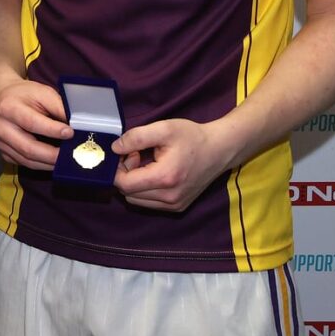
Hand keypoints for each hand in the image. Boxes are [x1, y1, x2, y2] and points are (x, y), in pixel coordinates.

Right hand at [0, 77, 69, 169]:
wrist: (3, 97)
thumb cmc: (25, 94)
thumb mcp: (43, 92)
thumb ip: (58, 107)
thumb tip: (75, 126)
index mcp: (8, 108)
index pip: (32, 122)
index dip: (52, 130)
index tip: (70, 133)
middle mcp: (1, 128)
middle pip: (28, 148)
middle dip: (52, 155)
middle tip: (71, 155)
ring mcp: (0, 142)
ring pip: (27, 160)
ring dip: (49, 163)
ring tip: (66, 160)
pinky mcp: (3, 152)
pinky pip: (25, 164)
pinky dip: (42, 164)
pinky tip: (53, 160)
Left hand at [112, 118, 237, 211]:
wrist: (220, 149)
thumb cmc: (192, 137)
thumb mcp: (163, 128)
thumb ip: (135, 137)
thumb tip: (114, 149)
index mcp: (165, 178)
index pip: (124, 184)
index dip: (118, 168)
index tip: (129, 153)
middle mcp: (170, 198)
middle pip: (128, 193)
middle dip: (126, 174)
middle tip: (137, 155)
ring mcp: (174, 205)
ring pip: (136, 200)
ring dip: (134, 183)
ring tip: (147, 164)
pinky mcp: (177, 207)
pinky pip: (148, 203)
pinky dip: (145, 189)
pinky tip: (155, 173)